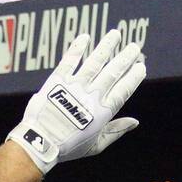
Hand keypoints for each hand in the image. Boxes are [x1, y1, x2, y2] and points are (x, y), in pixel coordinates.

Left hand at [7, 28, 145, 174]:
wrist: (40, 142)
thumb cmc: (68, 148)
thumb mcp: (96, 145)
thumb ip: (116, 131)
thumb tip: (135, 122)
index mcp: (102, 113)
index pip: (123, 90)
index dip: (133, 78)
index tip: (141, 67)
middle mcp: (91, 96)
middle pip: (113, 72)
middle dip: (126, 58)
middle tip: (135, 47)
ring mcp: (74, 86)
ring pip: (94, 62)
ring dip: (106, 46)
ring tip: (115, 34)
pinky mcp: (58, 80)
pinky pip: (70, 61)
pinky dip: (78, 48)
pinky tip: (85, 37)